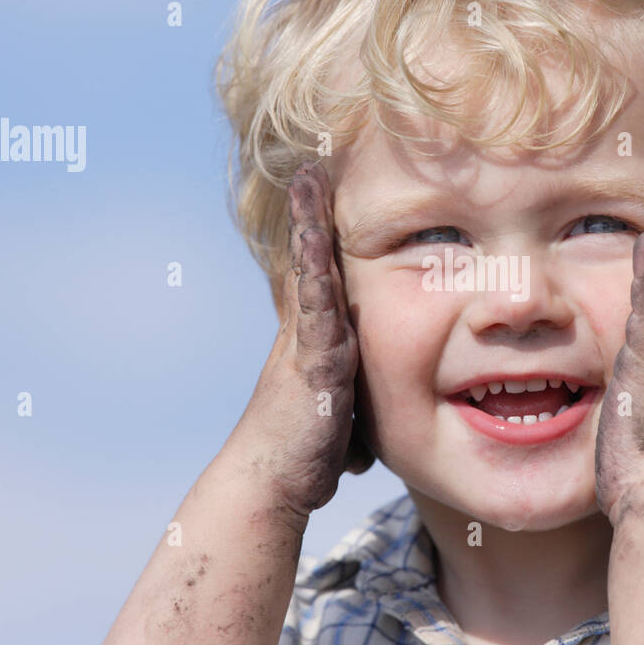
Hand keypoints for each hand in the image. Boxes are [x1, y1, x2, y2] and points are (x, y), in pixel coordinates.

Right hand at [243, 159, 372, 519]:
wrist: (275, 482)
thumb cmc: (308, 453)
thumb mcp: (342, 415)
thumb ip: (354, 406)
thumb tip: (368, 438)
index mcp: (322, 334)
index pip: (326, 273)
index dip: (325, 232)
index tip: (327, 189)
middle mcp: (310, 329)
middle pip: (313, 257)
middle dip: (312, 210)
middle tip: (310, 162)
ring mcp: (308, 341)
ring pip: (310, 271)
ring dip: (309, 223)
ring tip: (308, 176)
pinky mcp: (313, 360)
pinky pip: (315, 305)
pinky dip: (312, 269)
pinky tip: (311, 237)